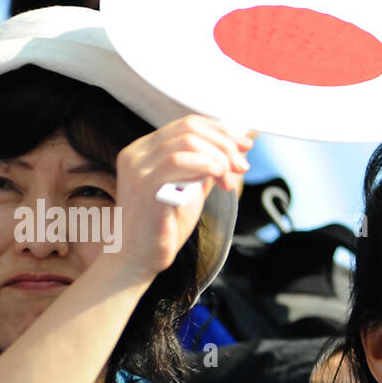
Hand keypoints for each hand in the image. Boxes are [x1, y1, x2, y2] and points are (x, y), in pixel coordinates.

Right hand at [105, 115, 250, 283]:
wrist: (138, 258)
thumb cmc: (163, 227)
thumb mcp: (189, 189)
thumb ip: (204, 167)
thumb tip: (233, 150)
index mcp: (145, 150)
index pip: (187, 124)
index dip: (221, 131)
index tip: (244, 145)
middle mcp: (137, 154)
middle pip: (190, 129)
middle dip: (225, 145)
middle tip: (242, 167)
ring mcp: (138, 169)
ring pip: (187, 143)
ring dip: (219, 158)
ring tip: (229, 182)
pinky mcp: (145, 187)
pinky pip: (179, 162)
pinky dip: (207, 167)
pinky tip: (219, 182)